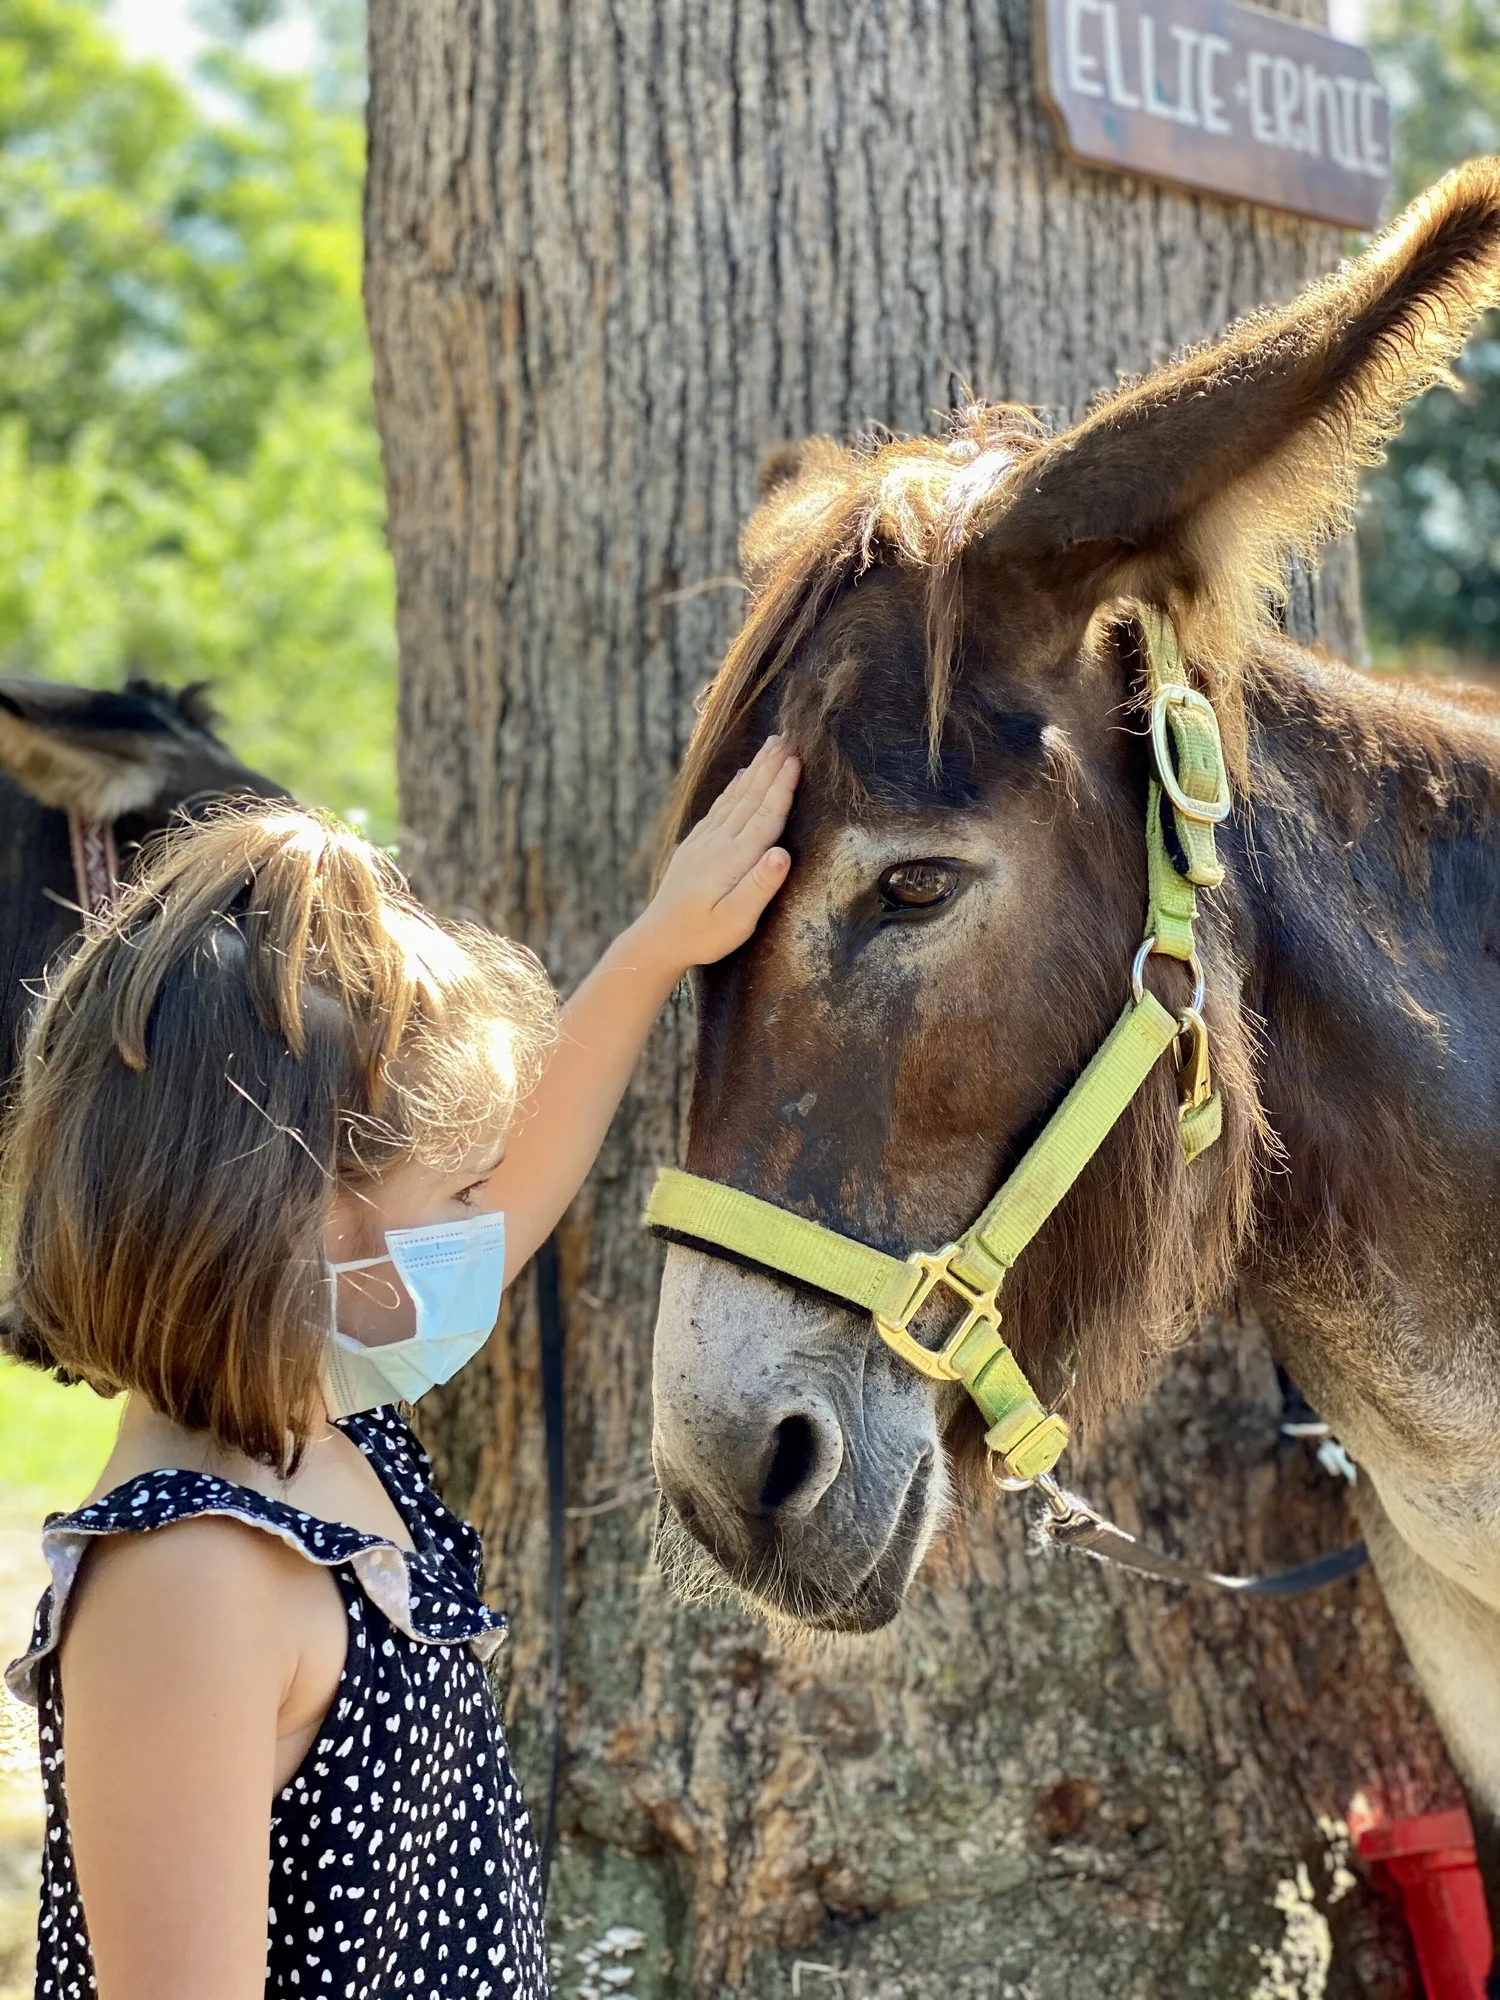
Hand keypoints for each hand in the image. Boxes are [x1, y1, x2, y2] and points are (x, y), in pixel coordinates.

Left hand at [638, 735, 799, 975]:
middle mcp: (719, 842)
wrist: (657, 939)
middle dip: (771, 765)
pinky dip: (734, 788)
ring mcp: (705, 841)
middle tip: (790, 736)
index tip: (797, 757)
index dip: (782, 786)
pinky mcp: (695, 846)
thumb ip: (760, 887)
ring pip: (735, 797)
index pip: (765, 815)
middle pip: (751, 797)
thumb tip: (782, 854)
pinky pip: (719, 807)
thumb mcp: (737, 921)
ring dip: (756, 770)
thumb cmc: (703, 935)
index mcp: (735, 858)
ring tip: (771, 746)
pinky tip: (740, 776)